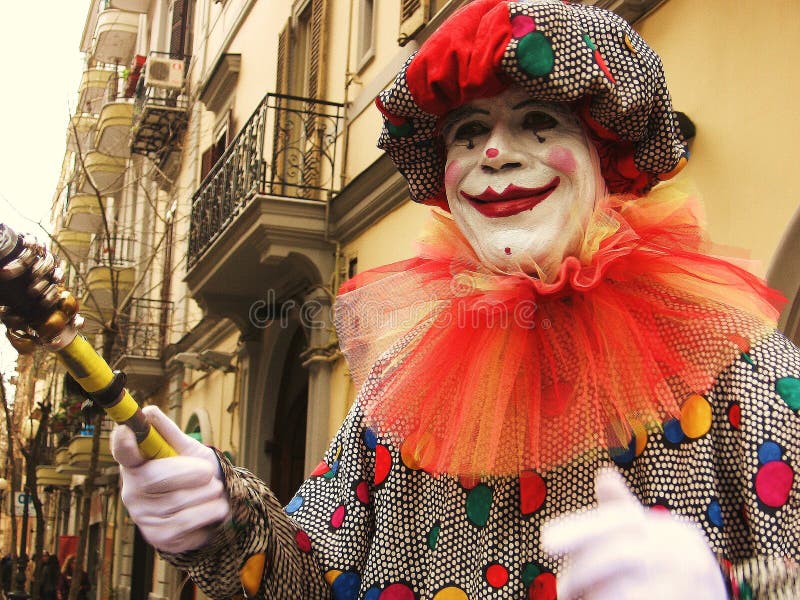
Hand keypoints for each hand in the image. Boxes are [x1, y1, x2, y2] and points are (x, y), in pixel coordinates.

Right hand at [111, 406, 230, 552]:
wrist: (210, 508)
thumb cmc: (194, 474)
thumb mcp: (186, 450)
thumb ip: (168, 433)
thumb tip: (148, 411)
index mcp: (136, 464)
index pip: (123, 453)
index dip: (123, 442)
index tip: (126, 430)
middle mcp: (132, 491)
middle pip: (157, 478)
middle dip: (192, 473)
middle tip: (208, 472)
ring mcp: (143, 517)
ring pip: (180, 501)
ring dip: (208, 493)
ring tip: (212, 490)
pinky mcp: (159, 537)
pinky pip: (190, 521)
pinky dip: (211, 511)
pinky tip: (214, 507)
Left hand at [541, 468, 725, 599]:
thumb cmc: (673, 575)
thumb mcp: (652, 540)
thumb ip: (622, 514)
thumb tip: (603, 474)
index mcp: (674, 532)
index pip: (621, 519)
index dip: (580, 528)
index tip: (544, 542)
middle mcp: (686, 555)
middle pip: (619, 554)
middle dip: (582, 571)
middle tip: (561, 589)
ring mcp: (691, 587)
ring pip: (622, 590)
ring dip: (595, 597)